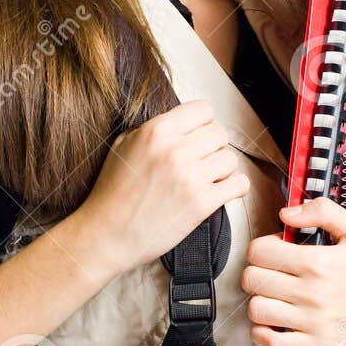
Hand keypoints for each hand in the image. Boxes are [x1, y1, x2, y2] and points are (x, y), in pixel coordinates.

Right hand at [78, 98, 249, 273]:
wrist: (106, 235)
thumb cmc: (112, 194)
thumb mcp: (122, 146)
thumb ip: (151, 129)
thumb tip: (177, 123)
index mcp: (157, 130)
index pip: (204, 109)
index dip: (203, 123)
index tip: (199, 136)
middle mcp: (176, 150)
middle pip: (220, 133)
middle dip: (213, 146)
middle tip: (202, 160)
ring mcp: (191, 177)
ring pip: (231, 158)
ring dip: (223, 169)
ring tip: (208, 178)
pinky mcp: (202, 203)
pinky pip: (239, 184)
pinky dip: (234, 188)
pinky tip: (220, 191)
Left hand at [241, 194, 345, 345]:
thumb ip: (321, 212)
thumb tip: (286, 213)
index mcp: (317, 262)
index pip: (259, 251)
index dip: (262, 247)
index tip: (275, 251)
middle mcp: (311, 293)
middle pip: (252, 279)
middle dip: (258, 271)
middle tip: (272, 272)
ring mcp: (311, 321)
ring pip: (257, 310)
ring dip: (260, 300)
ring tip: (275, 295)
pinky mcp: (315, 344)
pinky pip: (271, 342)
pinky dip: (262, 332)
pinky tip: (273, 321)